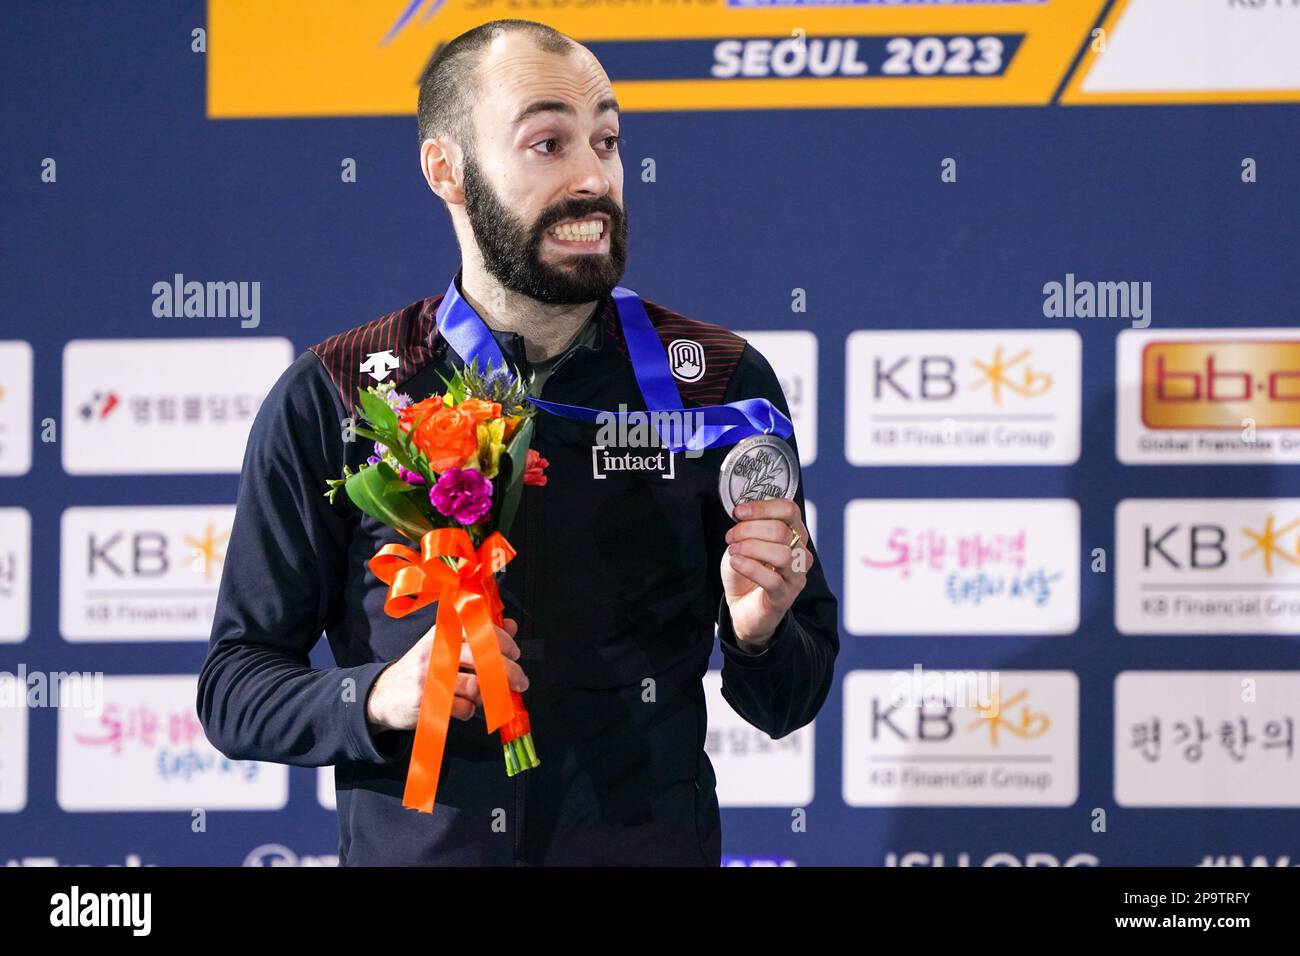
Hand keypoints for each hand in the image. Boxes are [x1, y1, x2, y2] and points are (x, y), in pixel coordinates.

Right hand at [366, 616, 528, 730]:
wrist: (382, 695)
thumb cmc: (421, 668)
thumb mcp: (445, 644)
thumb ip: (478, 634)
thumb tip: (511, 623)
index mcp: (443, 632)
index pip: (479, 629)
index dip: (503, 641)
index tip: (516, 653)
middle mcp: (436, 650)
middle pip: (482, 658)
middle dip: (509, 672)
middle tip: (521, 682)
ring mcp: (430, 676)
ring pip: (476, 685)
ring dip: (491, 695)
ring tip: (493, 698)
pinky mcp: (427, 701)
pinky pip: (463, 707)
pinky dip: (471, 711)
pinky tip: (467, 709)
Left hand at [721, 499, 811, 650]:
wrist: (742, 606)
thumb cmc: (747, 570)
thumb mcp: (745, 541)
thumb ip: (749, 526)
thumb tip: (743, 511)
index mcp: (794, 534)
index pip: (790, 510)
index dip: (763, 507)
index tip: (739, 512)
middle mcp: (801, 553)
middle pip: (782, 531)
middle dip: (749, 530)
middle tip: (730, 536)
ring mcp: (796, 576)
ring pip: (781, 554)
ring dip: (751, 548)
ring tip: (734, 551)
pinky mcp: (785, 597)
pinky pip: (772, 579)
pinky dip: (750, 568)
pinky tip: (736, 563)